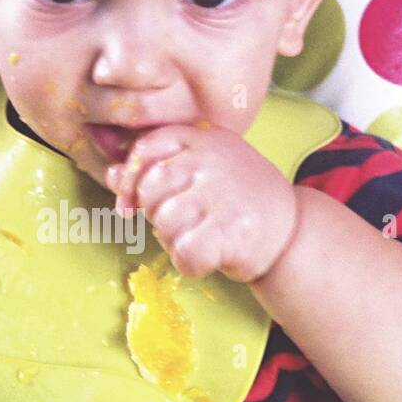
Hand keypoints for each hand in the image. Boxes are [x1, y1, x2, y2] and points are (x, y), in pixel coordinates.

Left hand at [103, 124, 299, 282]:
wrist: (289, 231)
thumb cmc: (236, 199)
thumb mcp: (200, 170)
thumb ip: (157, 168)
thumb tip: (112, 174)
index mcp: (203, 137)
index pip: (146, 148)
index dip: (130, 180)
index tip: (128, 205)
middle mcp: (213, 159)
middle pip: (150, 190)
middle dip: (157, 214)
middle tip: (186, 221)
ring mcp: (223, 193)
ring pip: (165, 224)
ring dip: (177, 241)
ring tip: (205, 234)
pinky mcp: (233, 229)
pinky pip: (185, 253)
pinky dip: (192, 264)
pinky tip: (212, 255)